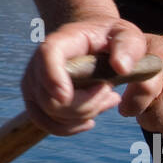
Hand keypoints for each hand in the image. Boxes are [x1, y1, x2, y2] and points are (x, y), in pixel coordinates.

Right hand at [21, 16, 149, 136]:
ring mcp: (33, 83)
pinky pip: (47, 124)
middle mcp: (39, 62)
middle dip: (86, 104)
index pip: (48, 54)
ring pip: (50, 114)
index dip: (52, 76)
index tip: (66, 96)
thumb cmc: (111, 38)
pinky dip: (71, 127)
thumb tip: (121, 68)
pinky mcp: (35, 100)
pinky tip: (90, 118)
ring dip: (83, 115)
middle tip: (111, 92)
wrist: (93, 41)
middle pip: (51, 98)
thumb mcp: (127, 36)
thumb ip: (128, 47)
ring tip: (107, 100)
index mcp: (63, 41)